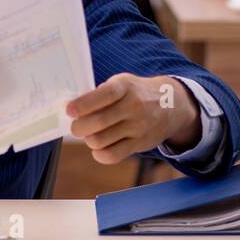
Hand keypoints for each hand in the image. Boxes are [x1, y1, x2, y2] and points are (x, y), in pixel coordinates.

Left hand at [66, 73, 201, 164]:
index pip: (104, 95)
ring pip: (101, 140)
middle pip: (98, 122)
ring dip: (89, 140)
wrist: (171, 104)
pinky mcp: (140, 143)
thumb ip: (99, 95)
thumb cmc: (135, 93)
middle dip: (79, 127)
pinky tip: (100, 147)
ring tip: (91, 134)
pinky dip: (100, 154)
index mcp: (125, 86)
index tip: (69, 110)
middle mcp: (134, 106)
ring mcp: (139, 126)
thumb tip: (72, 111)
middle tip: (76, 127)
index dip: (83, 104)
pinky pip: (112, 155)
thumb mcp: (122, 84)